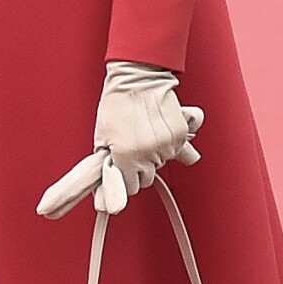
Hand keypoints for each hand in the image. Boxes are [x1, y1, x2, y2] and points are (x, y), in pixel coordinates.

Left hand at [37, 64, 203, 218]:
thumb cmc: (115, 106)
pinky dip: (171, 143)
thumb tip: (102, 204)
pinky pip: (180, 151)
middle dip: (138, 167)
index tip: (120, 164)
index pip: (129, 187)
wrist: (136, 79)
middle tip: (131, 145)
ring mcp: (167, 145)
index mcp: (125, 158)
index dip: (123, 175)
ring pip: (162, 165)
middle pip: (146, 179)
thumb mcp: (101, 139)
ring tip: (145, 134)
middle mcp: (148, 154)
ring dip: (155, 154)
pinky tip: (160, 130)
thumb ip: (103, 173)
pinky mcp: (181, 135)